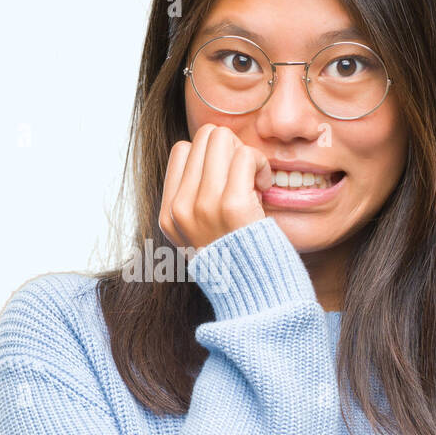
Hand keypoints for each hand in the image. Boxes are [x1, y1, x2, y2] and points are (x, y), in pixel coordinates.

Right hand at [160, 123, 274, 253]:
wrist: (256, 297)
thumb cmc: (240, 260)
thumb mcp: (202, 234)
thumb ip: (198, 199)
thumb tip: (215, 152)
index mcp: (169, 214)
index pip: (181, 150)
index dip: (210, 157)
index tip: (227, 182)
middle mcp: (180, 209)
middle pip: (203, 137)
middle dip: (230, 150)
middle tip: (245, 179)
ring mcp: (203, 207)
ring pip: (222, 138)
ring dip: (246, 155)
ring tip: (255, 183)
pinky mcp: (232, 207)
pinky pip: (245, 156)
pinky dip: (261, 164)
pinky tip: (265, 187)